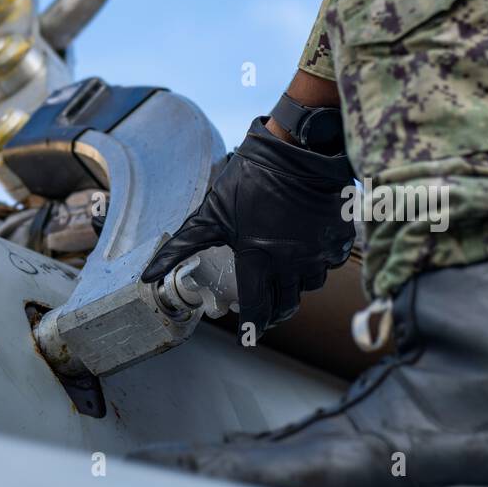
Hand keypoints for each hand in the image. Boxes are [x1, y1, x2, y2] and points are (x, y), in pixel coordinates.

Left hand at [141, 115, 354, 342]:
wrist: (297, 151)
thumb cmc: (250, 180)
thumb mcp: (212, 213)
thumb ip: (183, 246)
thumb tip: (149, 274)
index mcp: (259, 260)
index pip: (257, 310)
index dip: (252, 326)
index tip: (248, 335)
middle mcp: (291, 264)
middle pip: (285, 305)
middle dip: (273, 311)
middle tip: (264, 310)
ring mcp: (318, 254)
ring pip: (308, 287)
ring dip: (295, 286)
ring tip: (281, 274)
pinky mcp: (338, 242)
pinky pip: (328, 265)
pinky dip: (316, 264)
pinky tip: (304, 251)